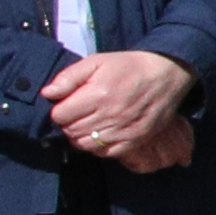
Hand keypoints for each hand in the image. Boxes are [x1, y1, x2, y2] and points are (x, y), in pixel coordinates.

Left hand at [46, 47, 196, 167]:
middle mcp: (110, 116)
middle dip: (68, 123)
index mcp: (97, 95)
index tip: (68, 104)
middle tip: (77, 113)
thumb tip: (47, 93)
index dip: (59, 110)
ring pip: (86, 145)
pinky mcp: (135, 140)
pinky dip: (98, 147)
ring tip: (87, 124)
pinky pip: (106, 153)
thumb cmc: (129, 66)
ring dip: (80, 137)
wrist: (167, 73)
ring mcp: (123, 130)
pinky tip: (101, 134)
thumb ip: (69, 77)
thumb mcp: (96, 61)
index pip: (60, 115)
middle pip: (71, 131)